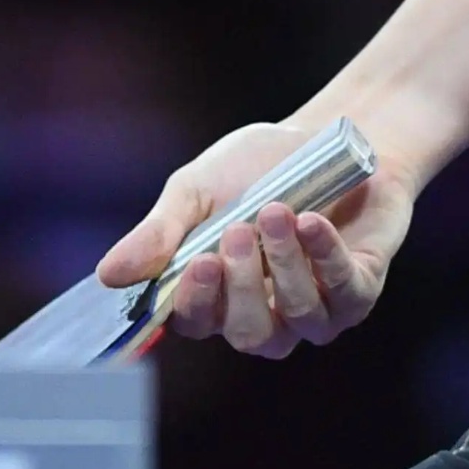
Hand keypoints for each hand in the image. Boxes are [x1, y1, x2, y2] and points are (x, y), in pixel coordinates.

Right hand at [97, 119, 413, 359]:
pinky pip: (345, 291)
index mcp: (218, 296)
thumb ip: (159, 233)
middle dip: (243, 284)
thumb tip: (108, 276)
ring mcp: (317, 309)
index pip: (196, 323)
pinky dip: (327, 257)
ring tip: (277, 211)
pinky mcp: (360, 290)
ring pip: (298, 316)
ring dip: (286, 264)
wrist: (332, 135)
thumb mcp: (198, 190)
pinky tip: (314, 221)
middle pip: (249, 332)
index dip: (196, 302)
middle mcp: (266, 314)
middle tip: (239, 229)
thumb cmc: (258, 167)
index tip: (198, 262)